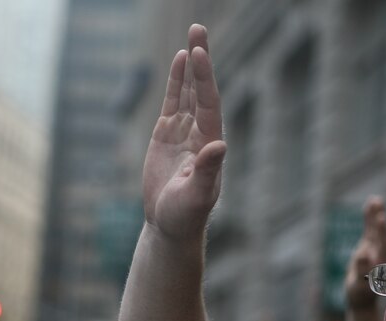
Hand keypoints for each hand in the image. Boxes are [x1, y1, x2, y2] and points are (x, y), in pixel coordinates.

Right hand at [142, 24, 226, 238]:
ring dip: (191, 65)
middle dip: (202, 60)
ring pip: (188, 91)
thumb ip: (208, 170)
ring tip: (193, 35)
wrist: (170, 226)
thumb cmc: (186, 215)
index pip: (209, 103)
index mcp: (211, 143)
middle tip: (199, 29)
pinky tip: (179, 59)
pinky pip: (173, 102)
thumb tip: (220, 145)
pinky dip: (176, 81)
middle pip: (202, 89)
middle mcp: (201, 132)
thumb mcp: (197, 195)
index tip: (199, 53)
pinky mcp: (166, 136)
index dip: (205, 78)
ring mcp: (183, 132)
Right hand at [345, 196, 385, 309]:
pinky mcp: (368, 247)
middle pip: (378, 232)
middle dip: (377, 218)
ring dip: (374, 214)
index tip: (381, 218)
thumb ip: (362, 270)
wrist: (361, 298)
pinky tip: (371, 204)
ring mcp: (373, 249)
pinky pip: (369, 230)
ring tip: (375, 199)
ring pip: (375, 229)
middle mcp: (377, 253)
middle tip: (377, 203)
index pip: (381, 243)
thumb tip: (365, 255)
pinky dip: (369, 218)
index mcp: (379, 261)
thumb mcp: (359, 285)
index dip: (381, 230)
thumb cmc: (360, 294)